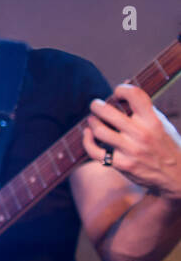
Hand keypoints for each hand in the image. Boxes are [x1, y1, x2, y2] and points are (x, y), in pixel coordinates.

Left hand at [83, 84, 180, 199]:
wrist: (177, 176)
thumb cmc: (166, 145)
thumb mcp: (161, 124)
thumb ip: (144, 107)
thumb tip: (125, 84)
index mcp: (154, 121)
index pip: (135, 95)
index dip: (121, 90)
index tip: (117, 94)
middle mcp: (142, 134)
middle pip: (108, 112)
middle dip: (97, 105)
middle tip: (95, 105)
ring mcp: (131, 151)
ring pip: (99, 130)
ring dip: (92, 122)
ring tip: (93, 120)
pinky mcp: (122, 165)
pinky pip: (94, 151)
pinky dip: (87, 140)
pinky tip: (89, 134)